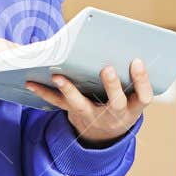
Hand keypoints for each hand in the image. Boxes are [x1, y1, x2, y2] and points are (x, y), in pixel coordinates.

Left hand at [22, 59, 150, 147]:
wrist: (105, 132)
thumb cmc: (123, 101)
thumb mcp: (134, 94)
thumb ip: (132, 76)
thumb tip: (125, 43)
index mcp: (134, 107)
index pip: (144, 96)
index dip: (142, 80)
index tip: (137, 60)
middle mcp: (115, 114)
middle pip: (115, 103)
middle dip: (112, 86)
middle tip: (107, 69)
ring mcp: (93, 115)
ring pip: (81, 105)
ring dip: (69, 90)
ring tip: (58, 76)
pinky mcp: (74, 113)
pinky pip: (59, 104)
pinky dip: (44, 92)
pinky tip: (31, 82)